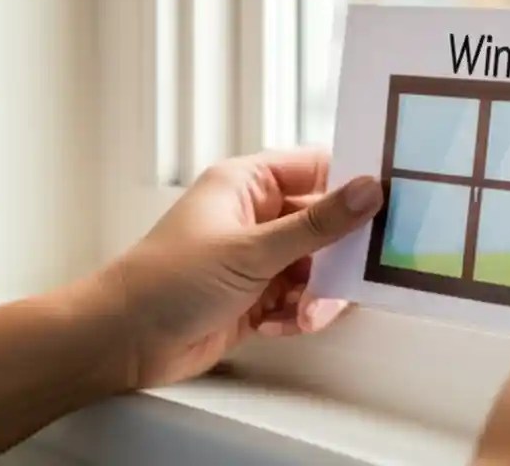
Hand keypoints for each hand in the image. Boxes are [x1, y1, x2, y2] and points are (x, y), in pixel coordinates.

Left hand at [102, 149, 381, 388]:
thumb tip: (366, 192)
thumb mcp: (251, 250)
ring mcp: (257, 257)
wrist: (122, 342)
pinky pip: (300, 300)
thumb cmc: (165, 281)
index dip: (352, 182)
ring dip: (318, 294)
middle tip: (354, 275)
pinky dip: (298, 314)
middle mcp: (255, 215)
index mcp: (248, 183)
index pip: (317, 167)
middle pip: (324, 224)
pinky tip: (276, 325)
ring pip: (317, 267)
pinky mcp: (256, 296)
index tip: (386, 201)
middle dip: (338, 255)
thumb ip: (316, 225)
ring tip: (305, 313)